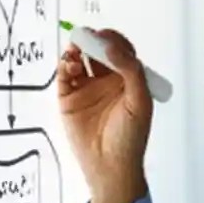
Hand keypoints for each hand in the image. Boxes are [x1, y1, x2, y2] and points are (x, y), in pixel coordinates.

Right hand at [57, 28, 152, 202]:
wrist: (110, 166)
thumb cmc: (130, 138)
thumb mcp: (139, 102)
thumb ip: (131, 72)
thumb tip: (114, 48)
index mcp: (127, 80)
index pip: (119, 51)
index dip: (112, 40)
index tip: (105, 37)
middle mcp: (106, 81)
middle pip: (96, 51)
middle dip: (91, 41)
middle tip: (86, 36)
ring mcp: (87, 88)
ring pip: (79, 60)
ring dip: (76, 50)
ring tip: (75, 51)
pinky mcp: (69, 98)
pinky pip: (64, 75)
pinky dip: (64, 66)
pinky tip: (70, 66)